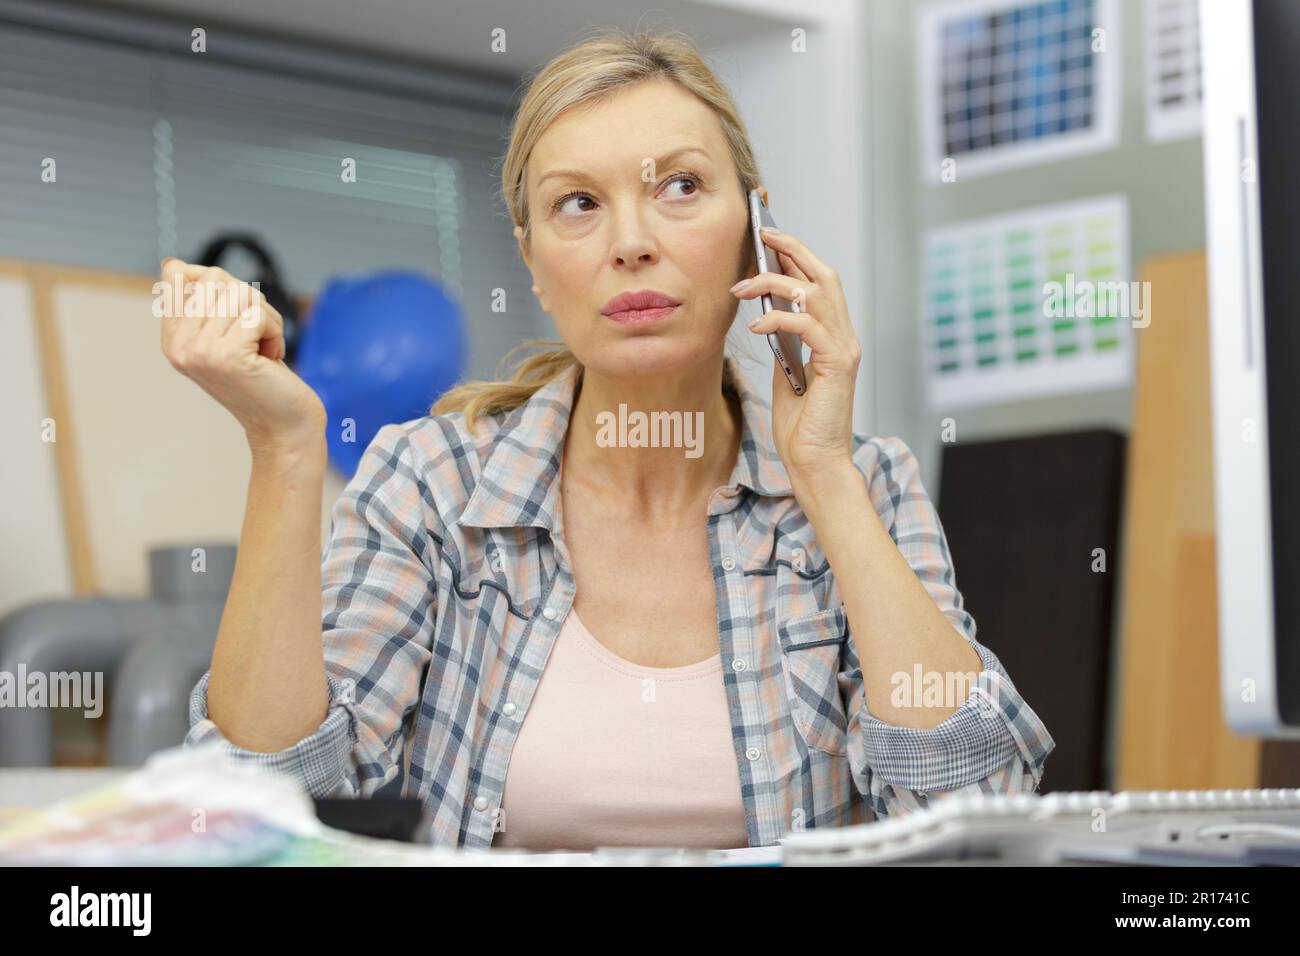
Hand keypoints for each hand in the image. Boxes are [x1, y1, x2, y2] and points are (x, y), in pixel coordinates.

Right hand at [157, 258, 325, 450]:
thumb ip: (202, 301)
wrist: (283, 425)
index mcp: (171, 338)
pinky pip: (257, 315)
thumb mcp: (224, 334)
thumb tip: (173, 264)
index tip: (234, 319)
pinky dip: (274, 331)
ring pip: (240, 294)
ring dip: (266, 318)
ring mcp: (199, 351)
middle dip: (249, 300)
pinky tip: (270, 358)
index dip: (220, 285)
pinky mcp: (227, 357)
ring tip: (263, 349)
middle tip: (256, 336)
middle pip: (215, 277)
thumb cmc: (261, 376)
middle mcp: (178, 345)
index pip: (178, 274)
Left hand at [731, 227, 860, 481]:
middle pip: (824, 275)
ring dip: (775, 282)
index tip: (765, 239)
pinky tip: (755, 323)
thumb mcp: (786, 376)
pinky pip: (808, 325)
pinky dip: (779, 318)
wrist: (815, 463)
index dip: (795, 256)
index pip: (818, 283)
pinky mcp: (837, 364)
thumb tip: (767, 316)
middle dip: (792, 249)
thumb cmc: (800, 428)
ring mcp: (845, 348)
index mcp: (834, 337)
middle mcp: (845, 336)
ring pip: (816, 293)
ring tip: (741, 286)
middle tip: (761, 236)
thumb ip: (785, 345)